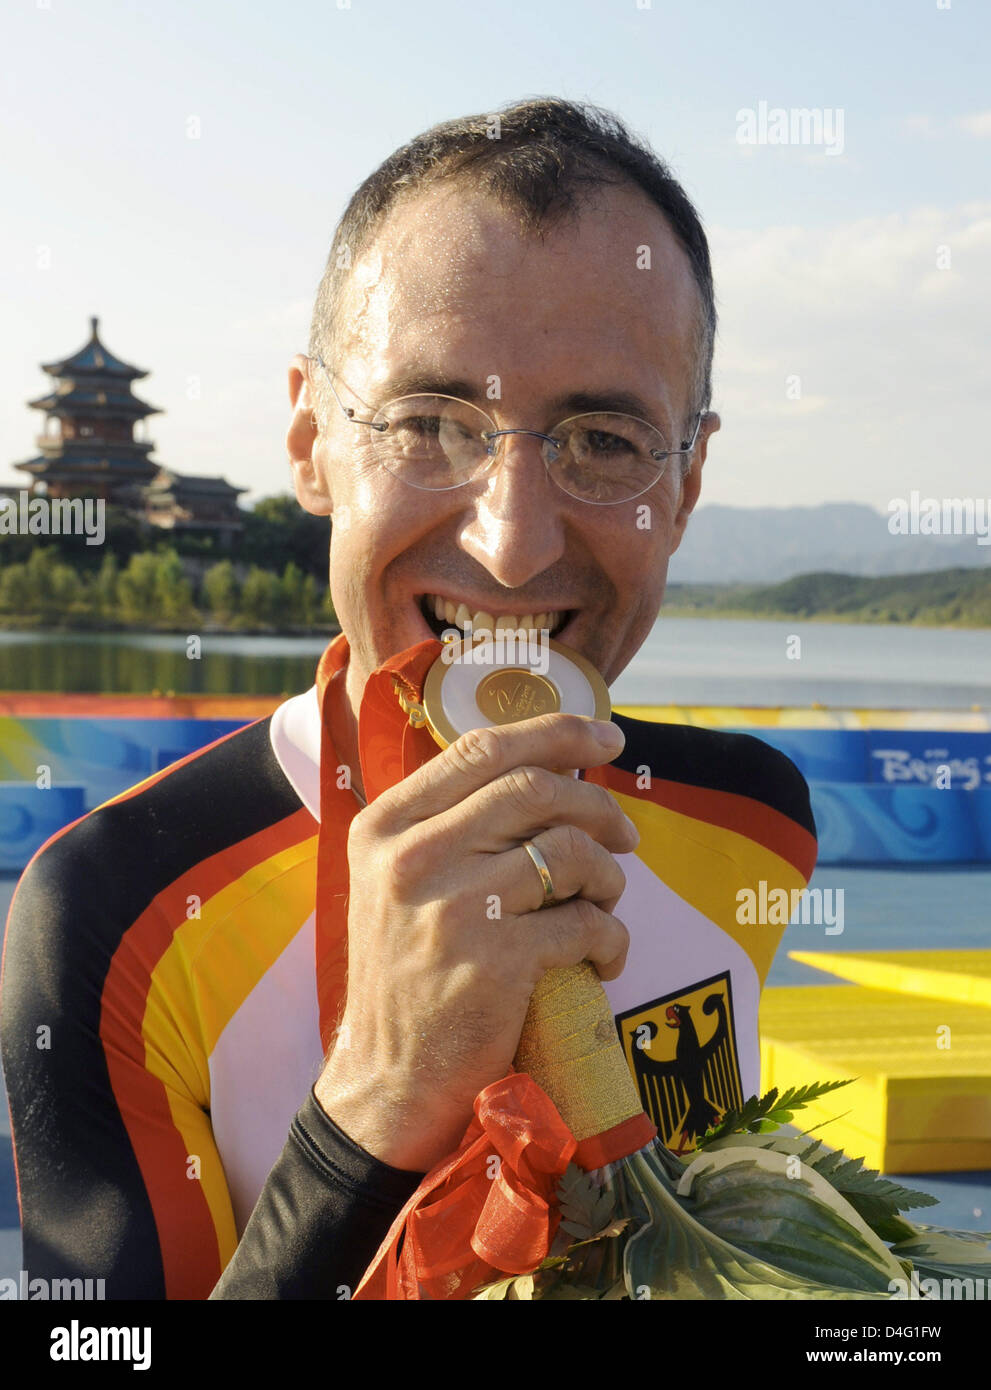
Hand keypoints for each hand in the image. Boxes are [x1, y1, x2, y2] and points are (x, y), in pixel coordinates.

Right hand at [313, 713, 637, 1170]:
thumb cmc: (408, 976)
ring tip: (608, 901)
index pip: (479, 749)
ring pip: (568, 851)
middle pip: (533, 789)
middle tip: (626, 833)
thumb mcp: (399, 885)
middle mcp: (411, 857)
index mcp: (384, 827)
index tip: (607, 736)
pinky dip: (612, 936)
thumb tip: (548, 770)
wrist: (388, 1082)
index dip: (554, 731)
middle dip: (597, 804)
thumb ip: (451, 825)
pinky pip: (585, 921)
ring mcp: (453, 907)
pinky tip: (603, 957)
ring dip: (609, 875)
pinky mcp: (495, 961)